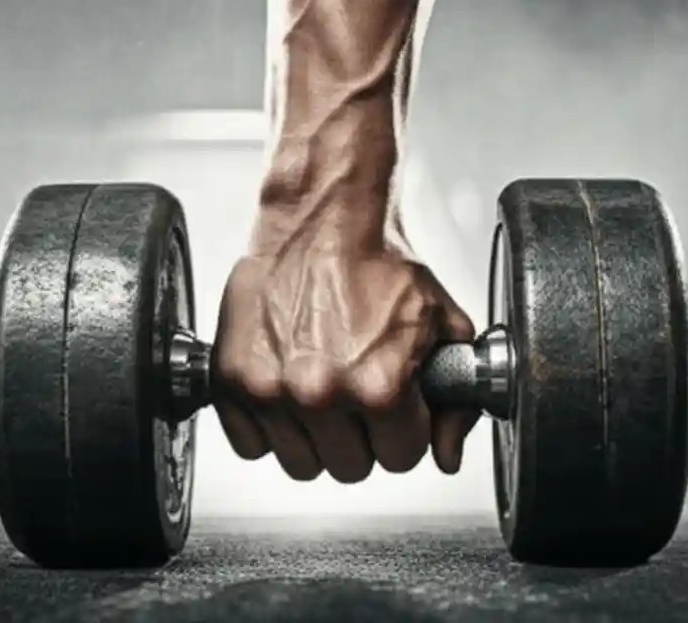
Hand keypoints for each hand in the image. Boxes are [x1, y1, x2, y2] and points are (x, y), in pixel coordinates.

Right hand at [213, 240, 476, 481]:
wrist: (323, 220)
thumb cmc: (379, 262)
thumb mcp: (440, 324)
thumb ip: (454, 399)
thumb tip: (447, 456)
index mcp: (379, 387)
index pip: (401, 458)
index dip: (404, 432)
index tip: (396, 409)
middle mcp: (322, 394)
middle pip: (351, 468)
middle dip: (362, 437)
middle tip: (359, 398)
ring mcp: (271, 390)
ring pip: (301, 464)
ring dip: (315, 438)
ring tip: (323, 393)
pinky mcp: (232, 381)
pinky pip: (250, 445)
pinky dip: (267, 427)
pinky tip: (287, 390)